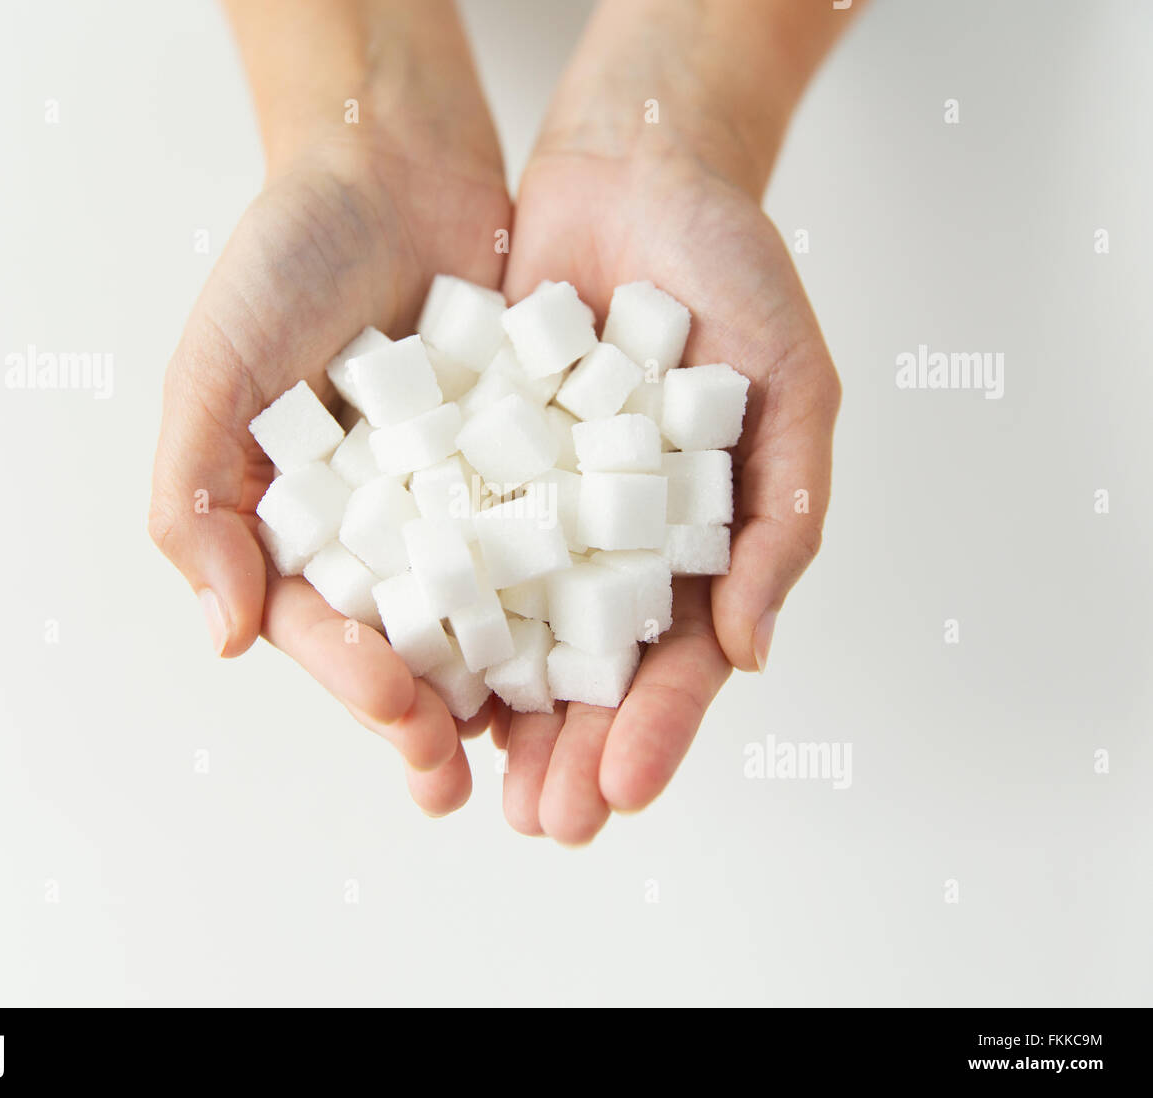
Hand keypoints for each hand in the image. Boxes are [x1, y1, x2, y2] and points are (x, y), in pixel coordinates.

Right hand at [148, 1, 510, 814]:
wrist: (392, 164)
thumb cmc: (284, 263)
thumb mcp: (214, 375)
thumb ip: (196, 503)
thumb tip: (226, 638)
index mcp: (298, 526)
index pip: (322, 627)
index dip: (355, 680)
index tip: (402, 715)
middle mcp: (378, 530)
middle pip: (403, 642)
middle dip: (428, 715)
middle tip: (459, 778)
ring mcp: (454, 503)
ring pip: (481, 614)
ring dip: (502, 688)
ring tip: (536, 753)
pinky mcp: (522, 468)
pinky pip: (544, 542)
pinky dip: (563, 595)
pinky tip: (593, 645)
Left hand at [496, 1, 845, 842]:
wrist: (639, 169)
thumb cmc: (736, 272)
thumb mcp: (793, 386)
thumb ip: (785, 515)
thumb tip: (752, 649)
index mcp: (698, 543)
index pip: (681, 661)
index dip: (659, 729)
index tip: (621, 790)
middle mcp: (616, 542)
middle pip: (593, 670)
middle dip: (570, 749)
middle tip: (543, 823)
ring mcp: (543, 508)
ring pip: (516, 629)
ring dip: (500, 710)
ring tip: (476, 781)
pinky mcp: (477, 464)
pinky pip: (455, 548)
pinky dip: (440, 610)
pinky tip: (421, 670)